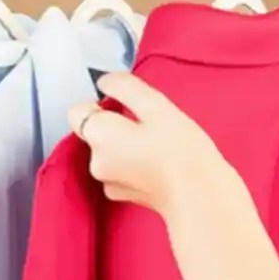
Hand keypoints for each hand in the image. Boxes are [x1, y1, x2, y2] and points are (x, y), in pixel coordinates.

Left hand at [69, 72, 232, 219]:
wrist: (200, 198)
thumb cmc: (182, 152)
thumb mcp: (156, 105)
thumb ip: (124, 87)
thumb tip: (105, 81)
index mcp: (100, 135)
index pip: (78, 110)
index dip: (100, 103)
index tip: (125, 105)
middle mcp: (96, 161)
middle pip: (94, 130)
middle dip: (116, 123)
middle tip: (150, 125)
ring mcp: (108, 182)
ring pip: (107, 150)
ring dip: (125, 143)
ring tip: (157, 145)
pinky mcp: (122, 195)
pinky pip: (119, 168)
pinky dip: (132, 162)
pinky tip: (156, 163)